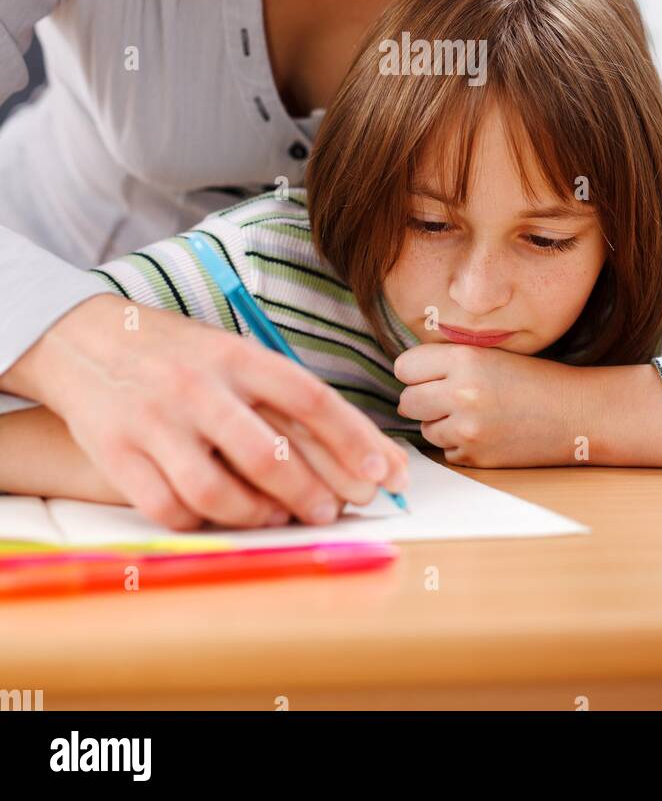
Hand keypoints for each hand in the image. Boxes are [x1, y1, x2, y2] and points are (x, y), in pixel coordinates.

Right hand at [3, 294, 408, 530]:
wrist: (81, 337)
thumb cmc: (173, 352)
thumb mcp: (228, 353)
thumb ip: (278, 396)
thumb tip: (350, 448)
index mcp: (234, 355)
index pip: (309, 398)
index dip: (352, 439)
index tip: (382, 472)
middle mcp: (197, 387)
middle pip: (268, 453)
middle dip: (310, 492)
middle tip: (331, 510)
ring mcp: (154, 422)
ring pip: (217, 492)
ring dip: (257, 515)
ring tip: (277, 516)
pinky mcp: (116, 454)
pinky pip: (168, 508)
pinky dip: (202, 522)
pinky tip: (220, 516)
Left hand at [393, 342, 572, 467]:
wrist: (576, 413)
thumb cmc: (535, 380)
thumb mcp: (491, 355)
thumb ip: (450, 361)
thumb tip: (406, 376)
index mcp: (465, 359)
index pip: (405, 366)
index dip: (416, 371)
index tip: (428, 374)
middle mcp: (462, 394)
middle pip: (407, 400)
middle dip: (421, 399)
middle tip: (446, 397)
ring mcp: (467, 429)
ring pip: (424, 428)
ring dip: (439, 423)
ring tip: (472, 414)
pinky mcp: (475, 457)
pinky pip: (446, 450)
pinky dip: (458, 444)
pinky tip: (485, 433)